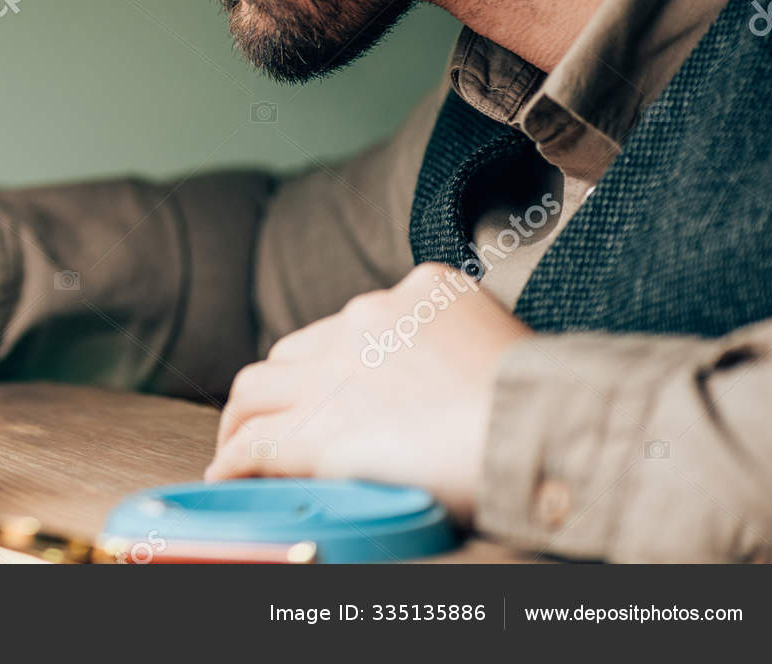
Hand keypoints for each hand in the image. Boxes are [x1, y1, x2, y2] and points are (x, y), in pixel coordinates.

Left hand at [208, 263, 531, 521]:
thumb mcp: (506, 338)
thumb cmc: (543, 402)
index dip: (339, 360)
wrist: (532, 427)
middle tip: (283, 416)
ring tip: (238, 442)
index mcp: (417, 292)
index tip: (340, 388)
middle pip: (298, 350)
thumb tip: (453, 373)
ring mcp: (332, 373)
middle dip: (288, 384)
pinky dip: (233, 462)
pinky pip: (253, 446)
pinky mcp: (313, 429)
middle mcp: (365, 319)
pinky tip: (227, 479)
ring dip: (241, 417)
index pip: (354, 322)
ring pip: (257, 388)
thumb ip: (462, 344)